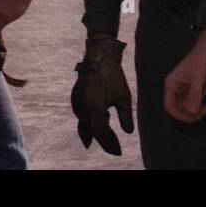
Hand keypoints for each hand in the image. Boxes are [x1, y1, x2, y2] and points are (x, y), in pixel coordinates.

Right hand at [70, 37, 133, 155]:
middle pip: (92, 131)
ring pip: (85, 123)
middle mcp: (82, 108)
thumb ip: (125, 116)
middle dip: (103, 141)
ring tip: (108, 138)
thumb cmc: (112, 75)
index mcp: (93, 109)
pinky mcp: (77, 96)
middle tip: (113, 149)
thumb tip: (128, 132)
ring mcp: (77, 102)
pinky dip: (91, 121)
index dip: (109, 143)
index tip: (118, 151)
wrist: (99, 55)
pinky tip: (101, 120)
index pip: (101, 133)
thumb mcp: (123, 96)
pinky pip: (83, 114)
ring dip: (96, 131)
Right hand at [164, 30, 205, 122]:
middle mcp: (178, 89)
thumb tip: (192, 112)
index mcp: (172, 84)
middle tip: (200, 114)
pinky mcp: (197, 90)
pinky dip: (200, 108)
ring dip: (196, 112)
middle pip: (178, 109)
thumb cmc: (202, 58)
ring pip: (187, 108)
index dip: (178, 114)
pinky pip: (195, 104)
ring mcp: (187, 90)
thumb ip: (194, 96)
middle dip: (189, 114)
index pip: (169, 106)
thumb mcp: (198, 78)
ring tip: (205, 109)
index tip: (190, 117)